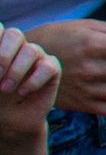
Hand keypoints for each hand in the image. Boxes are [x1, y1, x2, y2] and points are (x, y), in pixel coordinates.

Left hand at [0, 27, 59, 142]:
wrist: (10, 120)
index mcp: (1, 45)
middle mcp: (18, 48)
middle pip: (15, 34)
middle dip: (4, 55)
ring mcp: (36, 57)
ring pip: (32, 50)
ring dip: (16, 72)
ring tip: (6, 89)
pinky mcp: (52, 70)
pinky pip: (48, 67)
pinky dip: (34, 81)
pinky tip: (23, 92)